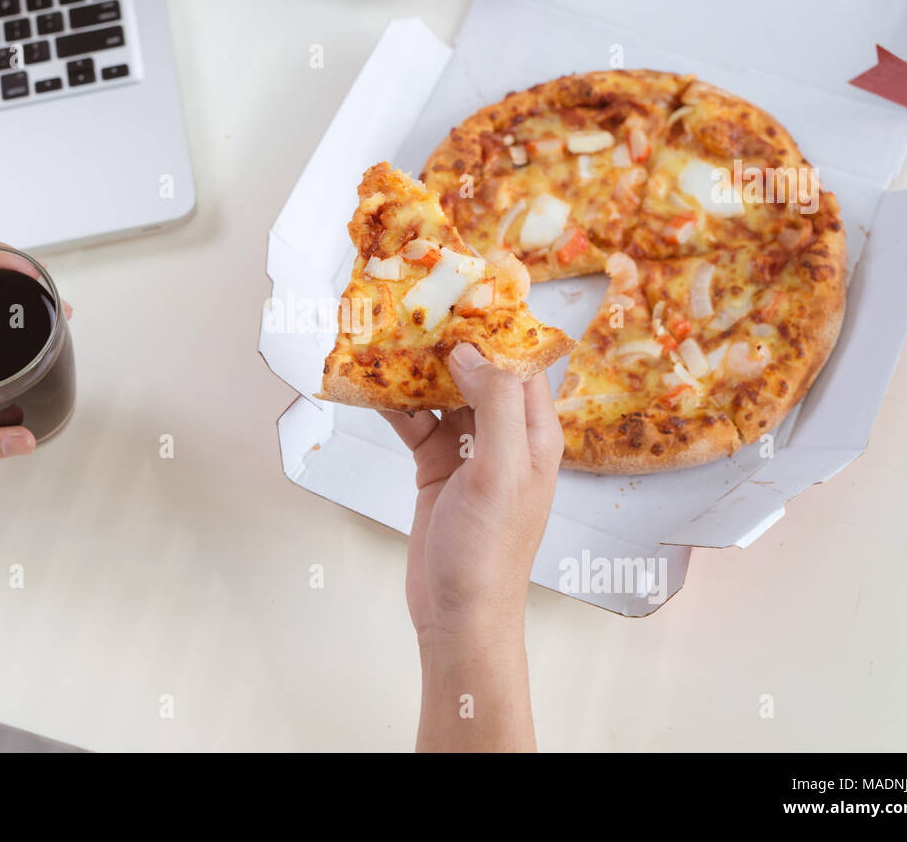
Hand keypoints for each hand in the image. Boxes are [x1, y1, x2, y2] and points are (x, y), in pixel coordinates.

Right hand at [381, 343, 562, 750]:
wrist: (458, 615)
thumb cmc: (488, 553)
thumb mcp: (501, 471)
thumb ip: (495, 405)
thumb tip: (470, 353)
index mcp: (535, 433)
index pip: (520, 363)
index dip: (497, 327)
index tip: (464, 292)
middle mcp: (505, 436)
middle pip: (478, 372)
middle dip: (448, 341)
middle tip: (414, 306)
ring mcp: (469, 451)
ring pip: (443, 393)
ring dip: (417, 370)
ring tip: (386, 336)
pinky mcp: (437, 468)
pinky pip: (416, 423)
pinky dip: (396, 405)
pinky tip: (372, 386)